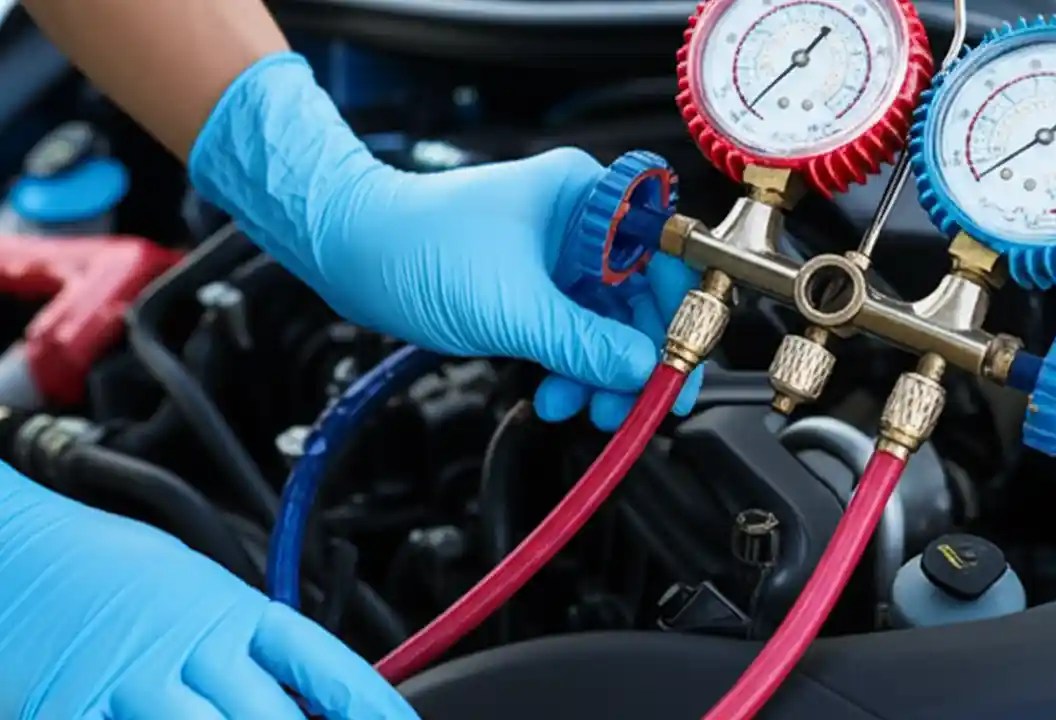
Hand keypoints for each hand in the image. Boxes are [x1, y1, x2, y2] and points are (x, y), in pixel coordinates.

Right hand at [0, 463, 414, 718]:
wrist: (18, 550)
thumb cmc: (113, 575)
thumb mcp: (200, 595)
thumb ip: (253, 651)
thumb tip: (314, 700)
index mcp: (233, 611)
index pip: (320, 664)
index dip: (366, 703)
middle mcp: (191, 646)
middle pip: (271, 719)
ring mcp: (131, 683)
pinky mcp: (70, 710)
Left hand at [190, 54, 702, 430]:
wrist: (349, 250)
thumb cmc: (416, 245)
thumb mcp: (514, 307)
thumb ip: (584, 345)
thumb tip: (641, 370)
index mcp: (585, 198)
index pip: (665, 256)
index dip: (679, 314)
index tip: (680, 365)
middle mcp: (579, 223)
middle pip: (640, 300)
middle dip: (633, 359)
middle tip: (636, 405)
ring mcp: (555, 257)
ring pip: (606, 325)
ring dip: (599, 372)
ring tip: (584, 407)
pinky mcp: (532, 286)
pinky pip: (572, 333)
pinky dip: (571, 368)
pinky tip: (556, 394)